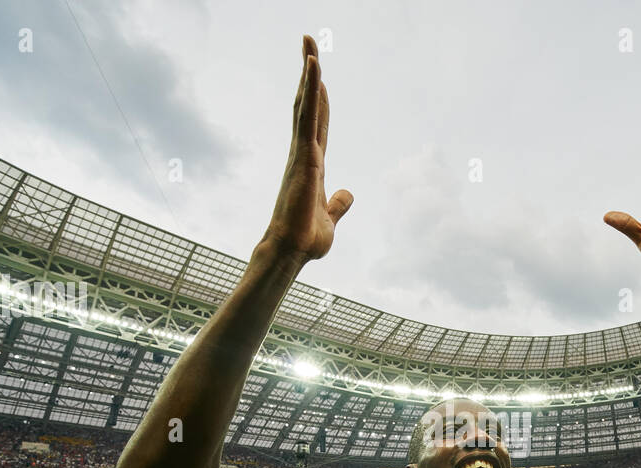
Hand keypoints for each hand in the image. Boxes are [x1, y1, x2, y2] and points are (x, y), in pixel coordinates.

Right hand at [260, 35, 353, 261]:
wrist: (292, 252)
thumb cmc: (305, 240)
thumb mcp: (331, 219)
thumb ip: (339, 204)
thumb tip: (348, 193)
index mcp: (313, 164)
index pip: (318, 123)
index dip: (318, 97)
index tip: (319, 74)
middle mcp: (304, 153)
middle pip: (308, 105)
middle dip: (310, 73)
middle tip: (308, 41)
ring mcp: (302, 153)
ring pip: (305, 104)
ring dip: (309, 73)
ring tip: (309, 43)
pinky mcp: (304, 157)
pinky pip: (308, 116)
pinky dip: (311, 91)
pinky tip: (314, 68)